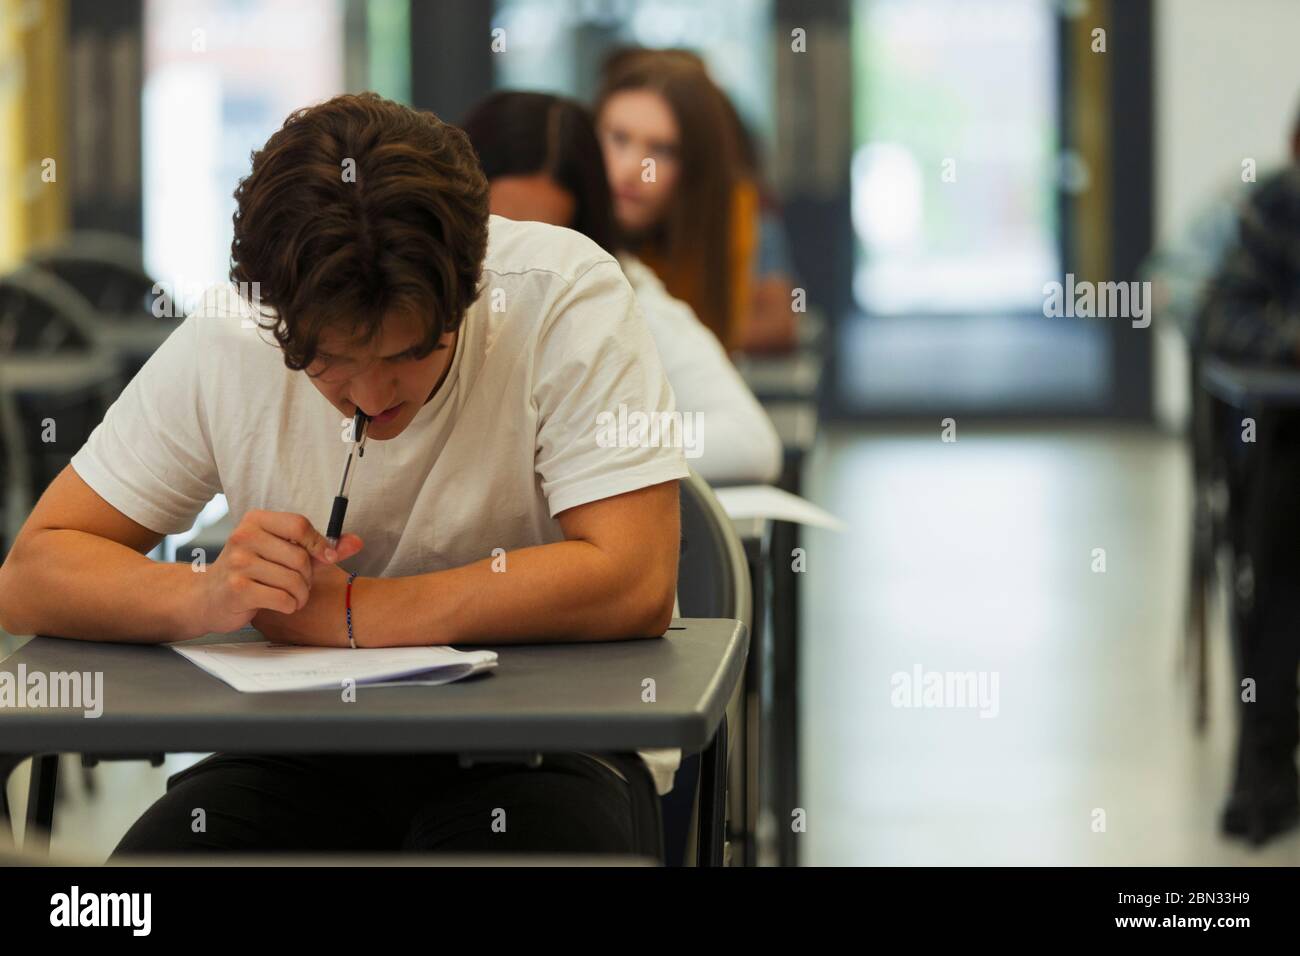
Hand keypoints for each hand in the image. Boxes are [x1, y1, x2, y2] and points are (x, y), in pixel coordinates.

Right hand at [192, 509, 362, 634]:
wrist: (208, 597)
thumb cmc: (250, 572)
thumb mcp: (283, 552)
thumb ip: (320, 547)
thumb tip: (356, 542)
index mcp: (256, 521)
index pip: (300, 525)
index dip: (319, 544)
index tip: (326, 558)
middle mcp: (244, 537)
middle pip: (300, 557)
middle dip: (308, 576)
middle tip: (300, 583)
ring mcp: (238, 563)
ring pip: (294, 580)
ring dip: (301, 595)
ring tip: (292, 596)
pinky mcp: (237, 589)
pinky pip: (283, 598)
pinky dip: (290, 605)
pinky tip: (281, 604)